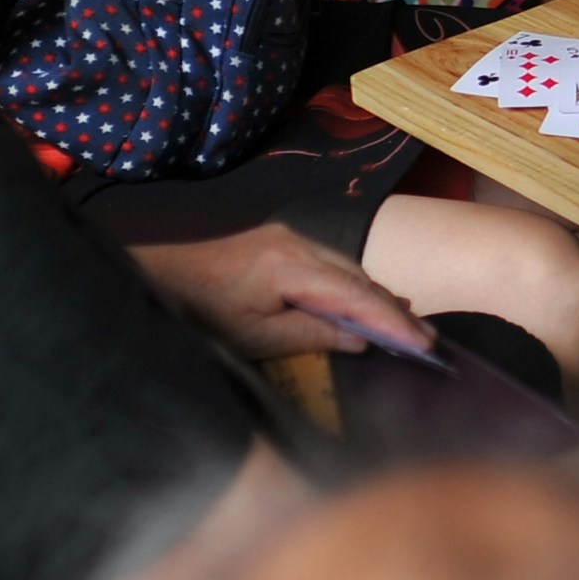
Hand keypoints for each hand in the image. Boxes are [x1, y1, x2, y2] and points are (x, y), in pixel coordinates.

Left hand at [204, 225, 433, 359]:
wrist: (151, 271)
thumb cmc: (196, 309)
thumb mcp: (252, 336)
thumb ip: (310, 333)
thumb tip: (359, 338)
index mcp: (290, 266)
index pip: (356, 294)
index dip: (392, 320)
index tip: (423, 342)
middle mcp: (296, 242)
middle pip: (358, 275)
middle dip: (393, 308)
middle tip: (427, 338)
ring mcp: (288, 237)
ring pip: (347, 266)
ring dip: (376, 295)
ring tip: (406, 324)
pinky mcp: (278, 240)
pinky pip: (330, 261)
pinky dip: (353, 284)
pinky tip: (364, 300)